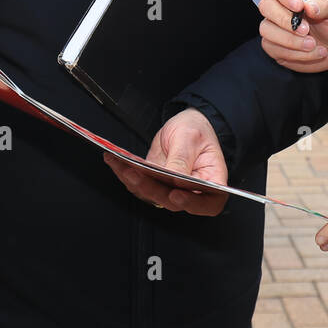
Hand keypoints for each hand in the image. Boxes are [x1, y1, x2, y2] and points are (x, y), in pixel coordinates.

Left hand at [103, 107, 227, 215]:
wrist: (184, 124)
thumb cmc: (196, 130)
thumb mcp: (190, 138)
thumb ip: (181, 159)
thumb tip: (173, 177)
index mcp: (212, 181)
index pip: (208, 203)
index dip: (192, 203)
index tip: (175, 195)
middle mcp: (193, 191)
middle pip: (173, 202)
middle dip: (151, 188)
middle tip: (134, 173)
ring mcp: (172, 189)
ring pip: (152, 196)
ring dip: (133, 181)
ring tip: (119, 164)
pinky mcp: (156, 184)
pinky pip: (140, 186)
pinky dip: (125, 174)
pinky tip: (115, 161)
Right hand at [258, 0, 327, 72]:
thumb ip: (326, 5)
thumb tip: (309, 7)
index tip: (299, 6)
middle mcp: (280, 6)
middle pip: (266, 6)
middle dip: (284, 20)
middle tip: (306, 30)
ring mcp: (274, 27)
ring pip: (267, 30)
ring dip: (291, 41)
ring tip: (313, 44)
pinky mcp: (274, 46)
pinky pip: (274, 49)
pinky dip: (294, 54)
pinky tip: (311, 52)